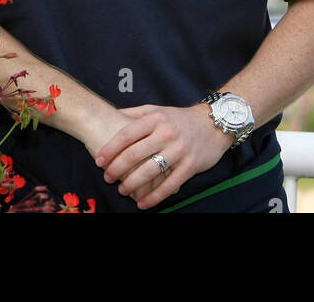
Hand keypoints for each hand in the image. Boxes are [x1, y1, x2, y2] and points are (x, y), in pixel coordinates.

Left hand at [94, 103, 231, 209]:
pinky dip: (154, 196)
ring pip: (150, 171)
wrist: (214, 124)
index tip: (99, 160)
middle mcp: (167, 133)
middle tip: (107, 178)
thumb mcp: (158, 110)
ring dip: (132, 184)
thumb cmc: (180, 119)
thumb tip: (112, 114)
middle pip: (135, 154)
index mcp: (156, 119)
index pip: (127, 134)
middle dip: (117, 168)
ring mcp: (180, 150)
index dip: (110, 149)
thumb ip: (135, 113)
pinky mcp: (191, 166)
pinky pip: (169, 185)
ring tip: (122, 190)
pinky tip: (143, 203)